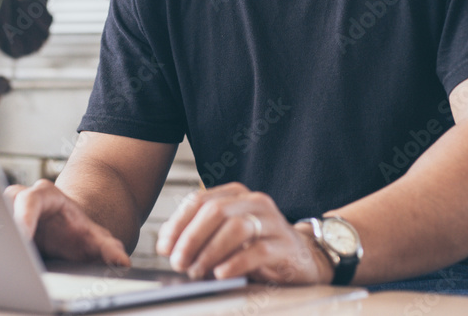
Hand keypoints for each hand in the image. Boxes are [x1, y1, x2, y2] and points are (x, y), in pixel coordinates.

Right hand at [5, 179, 130, 265]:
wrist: (69, 232)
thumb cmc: (79, 232)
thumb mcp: (96, 237)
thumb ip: (109, 248)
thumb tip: (121, 261)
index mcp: (46, 196)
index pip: (30, 199)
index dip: (25, 216)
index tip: (23, 236)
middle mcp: (22, 200)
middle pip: (3, 205)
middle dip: (1, 225)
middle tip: (4, 250)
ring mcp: (8, 214)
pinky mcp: (0, 231)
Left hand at [156, 183, 331, 284]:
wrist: (303, 258)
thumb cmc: (258, 246)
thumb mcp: (226, 236)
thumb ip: (199, 234)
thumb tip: (167, 243)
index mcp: (236, 195)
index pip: (199, 201)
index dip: (178, 224)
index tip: (164, 246)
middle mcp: (255, 202)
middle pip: (215, 211)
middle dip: (191, 238)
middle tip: (178, 262)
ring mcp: (273, 222)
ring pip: (236, 227)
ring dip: (210, 251)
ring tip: (197, 271)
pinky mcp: (285, 246)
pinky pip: (258, 251)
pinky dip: (235, 263)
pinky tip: (221, 274)